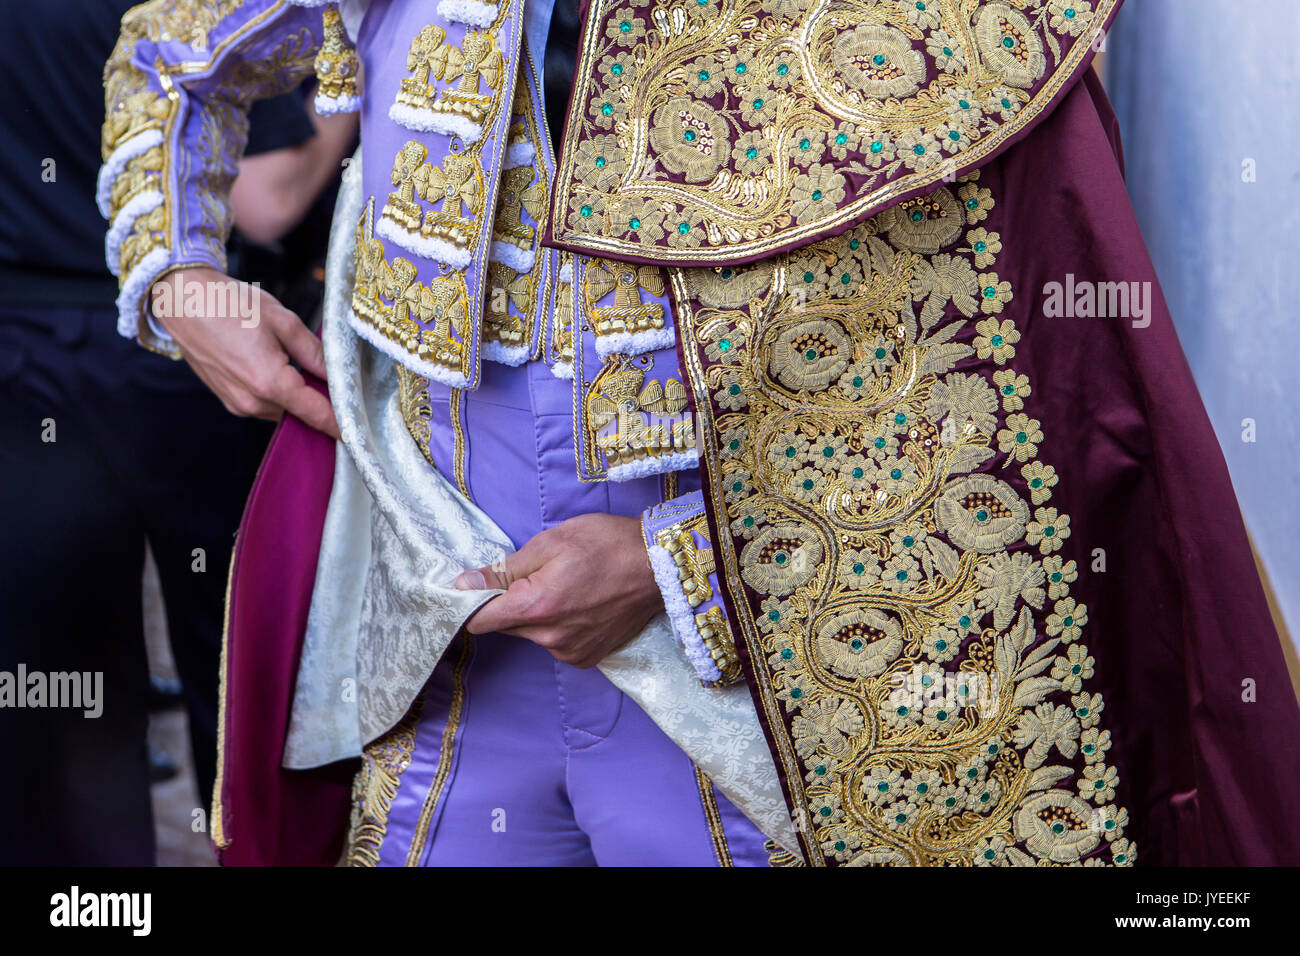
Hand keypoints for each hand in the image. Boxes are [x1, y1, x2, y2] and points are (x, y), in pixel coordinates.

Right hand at [149, 266, 339, 438]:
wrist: (182, 300)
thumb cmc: (230, 304)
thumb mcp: (284, 321)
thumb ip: (316, 353)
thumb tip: (341, 375)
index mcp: (270, 383)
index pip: (318, 415)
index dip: (342, 425)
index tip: (362, 434)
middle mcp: (252, 402)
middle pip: (301, 413)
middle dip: (319, 400)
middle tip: (333, 378)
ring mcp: (237, 405)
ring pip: (283, 410)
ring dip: (296, 395)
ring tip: (295, 361)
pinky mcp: (228, 400)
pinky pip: (264, 404)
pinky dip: (277, 393)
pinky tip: (275, 365)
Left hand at [454, 513, 663, 667]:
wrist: (661, 565)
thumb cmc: (607, 544)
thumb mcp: (550, 542)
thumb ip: (503, 570)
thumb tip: (463, 584)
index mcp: (536, 607)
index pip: (478, 620)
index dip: (471, 602)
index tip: (476, 586)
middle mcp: (550, 639)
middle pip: (506, 625)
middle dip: (511, 602)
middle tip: (537, 573)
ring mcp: (570, 652)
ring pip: (533, 634)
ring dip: (537, 614)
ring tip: (567, 586)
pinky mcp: (587, 658)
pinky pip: (556, 643)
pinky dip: (559, 626)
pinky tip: (581, 604)